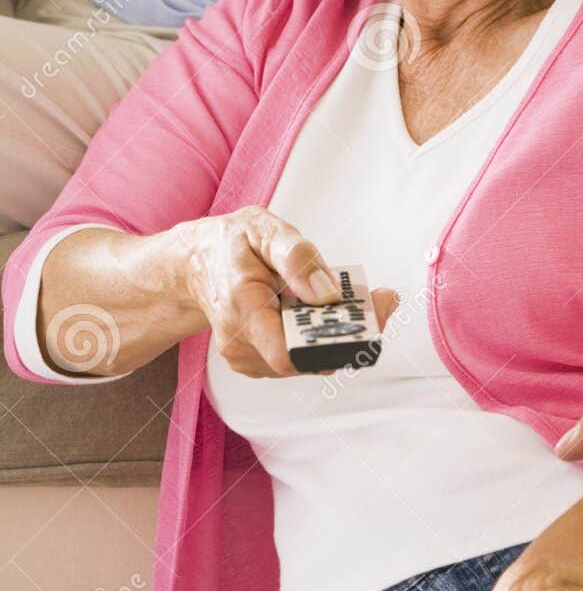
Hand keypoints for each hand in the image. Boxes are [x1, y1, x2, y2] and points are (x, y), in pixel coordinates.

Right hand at [181, 206, 396, 377]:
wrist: (198, 263)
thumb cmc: (231, 243)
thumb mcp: (263, 230)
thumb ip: (297, 258)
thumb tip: (328, 293)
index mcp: (241, 309)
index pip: (290, 353)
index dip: (338, 341)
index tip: (374, 311)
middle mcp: (240, 343)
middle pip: (309, 358)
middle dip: (349, 332)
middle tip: (376, 301)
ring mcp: (247, 357)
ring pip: (308, 359)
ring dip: (335, 333)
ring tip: (350, 300)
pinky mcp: (256, 361)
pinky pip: (299, 356)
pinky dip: (318, 336)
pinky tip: (323, 310)